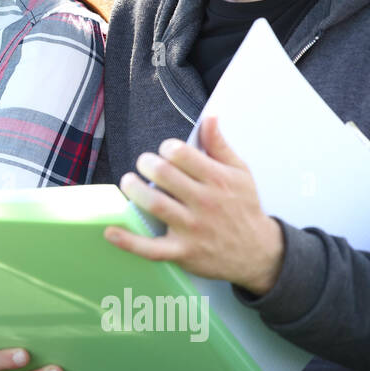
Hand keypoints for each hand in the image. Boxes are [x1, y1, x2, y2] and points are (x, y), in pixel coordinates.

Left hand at [104, 116, 283, 293]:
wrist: (258, 252)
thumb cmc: (244, 208)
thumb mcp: (240, 172)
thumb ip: (220, 145)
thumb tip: (209, 117)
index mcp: (217, 179)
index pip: (180, 154)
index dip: (166, 148)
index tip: (164, 153)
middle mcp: (204, 202)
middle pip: (163, 174)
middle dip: (146, 163)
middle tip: (144, 165)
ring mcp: (192, 228)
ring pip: (155, 204)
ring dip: (134, 190)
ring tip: (129, 182)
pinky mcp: (182, 251)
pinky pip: (151, 248)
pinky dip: (129, 241)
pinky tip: (111, 231)